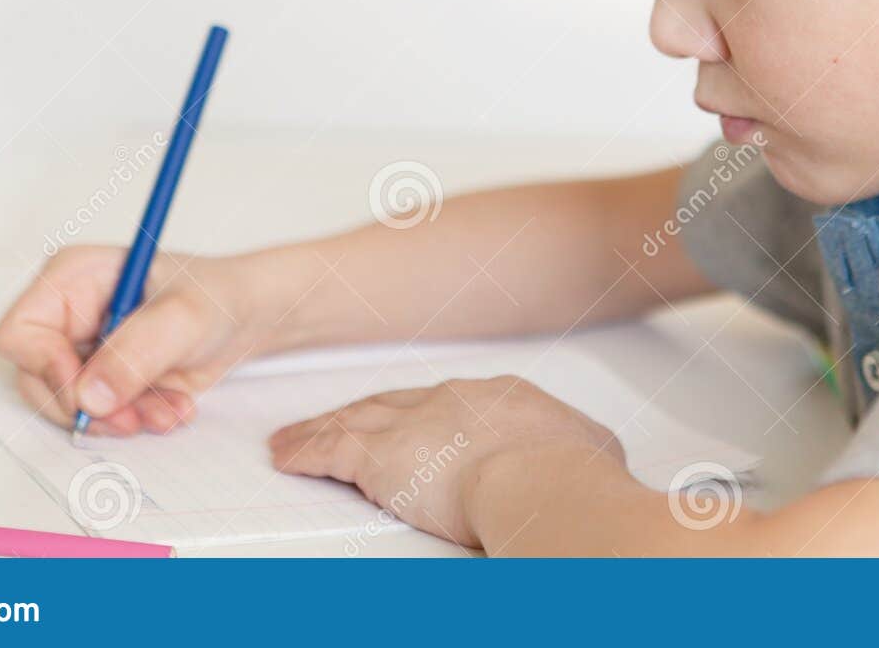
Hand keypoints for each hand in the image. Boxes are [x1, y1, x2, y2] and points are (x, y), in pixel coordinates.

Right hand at [0, 244, 272, 436]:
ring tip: (169, 409)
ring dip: (119, 419)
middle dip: (88, 407)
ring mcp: (84, 349)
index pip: (20, 333)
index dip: (45, 368)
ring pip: (69, 405)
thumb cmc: (217, 295)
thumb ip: (136, 352)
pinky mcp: (104, 379)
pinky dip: (135, 419)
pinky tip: (173, 406)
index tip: (89, 391)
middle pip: (37, 379)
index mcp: (72, 278)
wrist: (247, 317)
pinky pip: (99, 415)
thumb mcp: (185, 317)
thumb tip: (88, 396)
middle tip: (134, 417)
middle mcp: (68, 314)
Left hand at [267, 375, 623, 547]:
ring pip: (354, 422)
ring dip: (321, 430)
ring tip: (293, 437)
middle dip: (366, 414)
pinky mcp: (380, 458)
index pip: (449, 404)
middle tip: (342, 420)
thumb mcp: (590, 451)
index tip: (413, 423)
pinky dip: (304, 453)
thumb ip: (580, 448)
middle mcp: (450, 401)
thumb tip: (592, 459)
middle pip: (393, 404)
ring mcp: (413, 424)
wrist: (541, 478)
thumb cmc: (569, 474)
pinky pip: (329, 451)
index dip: (424, 415)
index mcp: (499, 399)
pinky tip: (286, 455)